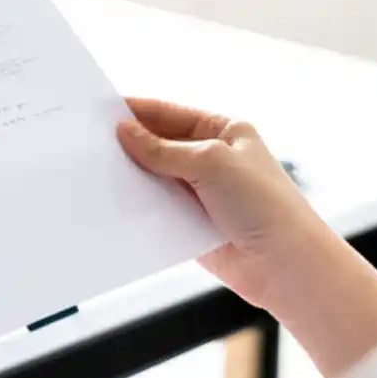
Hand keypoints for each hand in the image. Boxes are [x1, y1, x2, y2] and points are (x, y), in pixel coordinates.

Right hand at [116, 97, 339, 309]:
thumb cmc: (264, 205)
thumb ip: (163, 149)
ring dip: (132, 178)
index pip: (171, 114)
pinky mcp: (192, 224)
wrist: (285, 266)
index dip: (137, 111)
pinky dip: (139, 207)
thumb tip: (125, 132)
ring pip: (155, 179)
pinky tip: (114, 203)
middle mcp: (213, 159)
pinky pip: (157, 210)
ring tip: (95, 172)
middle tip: (90, 143)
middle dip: (130, 145)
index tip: (102, 111)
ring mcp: (202, 192)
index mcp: (224, 131)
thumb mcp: (210, 163)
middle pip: (160, 145)